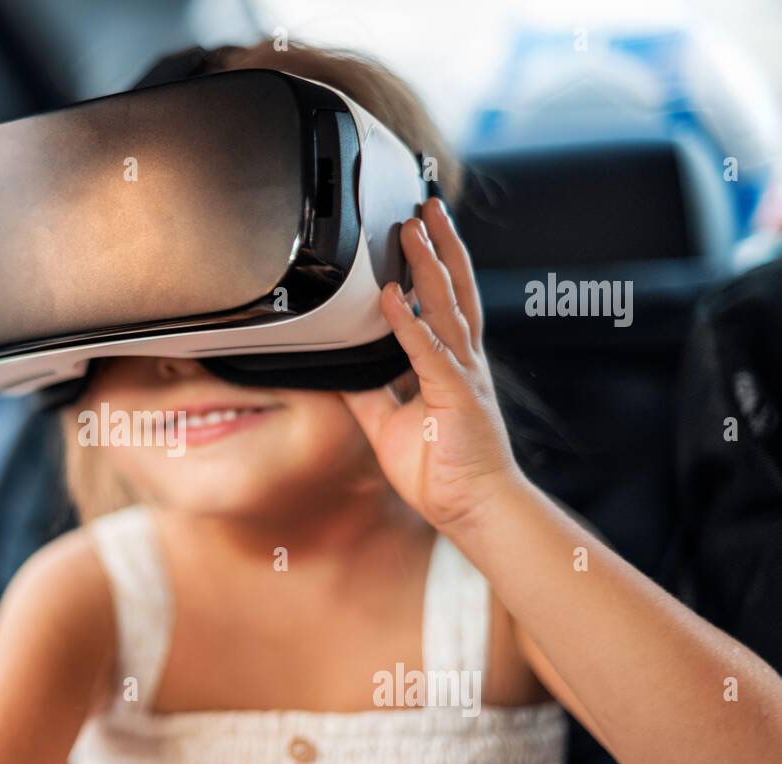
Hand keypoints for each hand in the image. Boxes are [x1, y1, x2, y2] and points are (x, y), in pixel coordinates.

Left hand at [343, 197, 520, 532]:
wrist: (472, 507)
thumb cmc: (440, 468)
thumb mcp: (390, 423)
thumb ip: (368, 392)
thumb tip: (340, 370)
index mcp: (450, 365)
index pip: (443, 302)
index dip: (433, 265)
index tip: (420, 231)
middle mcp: (461, 361)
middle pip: (453, 289)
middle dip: (438, 246)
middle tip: (423, 206)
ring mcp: (462, 374)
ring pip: (445, 306)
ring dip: (428, 265)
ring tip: (413, 228)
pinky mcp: (455, 395)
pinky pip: (428, 351)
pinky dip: (410, 323)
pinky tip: (394, 296)